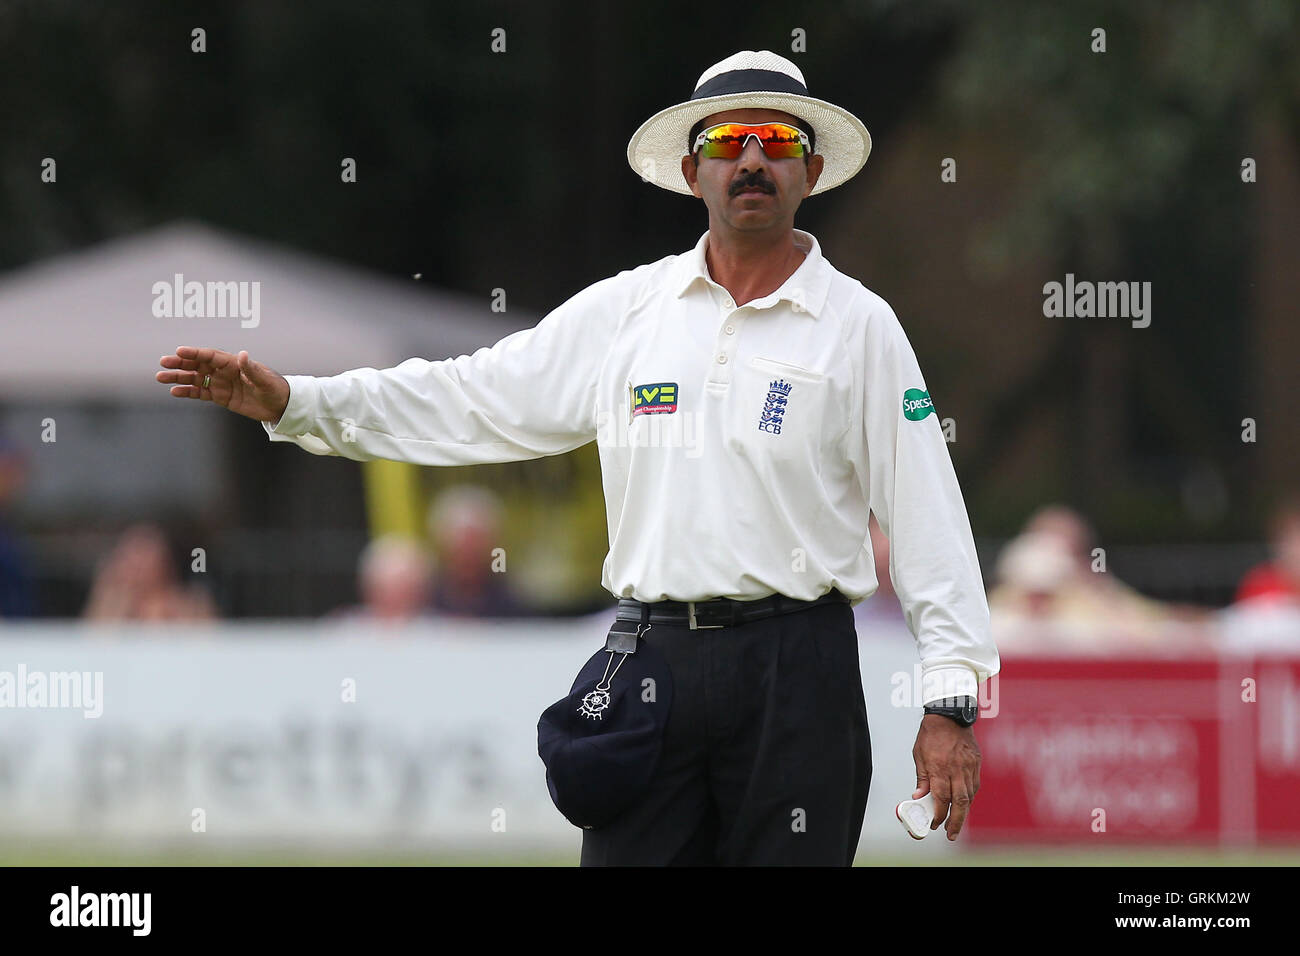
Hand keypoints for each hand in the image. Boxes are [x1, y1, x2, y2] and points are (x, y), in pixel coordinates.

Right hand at [157, 347, 289, 422]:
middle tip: (164, 363)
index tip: (179, 351)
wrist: (280, 405)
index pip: (210, 355)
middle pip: (198, 365)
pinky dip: (187, 392)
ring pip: (195, 379)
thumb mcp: (265, 379)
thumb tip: (242, 355)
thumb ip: (251, 368)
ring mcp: (220, 383)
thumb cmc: (275, 388)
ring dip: (178, 378)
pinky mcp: (220, 397)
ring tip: (161, 377)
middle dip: (180, 364)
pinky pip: (200, 393)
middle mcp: (224, 371)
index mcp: (233, 363)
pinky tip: (174, 391)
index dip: (195, 353)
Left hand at [911, 713, 980, 840]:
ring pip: (969, 795)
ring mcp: (968, 766)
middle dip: (955, 822)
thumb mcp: (919, 755)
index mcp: (939, 767)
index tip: (934, 824)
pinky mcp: (976, 763)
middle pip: (959, 802)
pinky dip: (969, 796)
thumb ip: (922, 778)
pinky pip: (974, 785)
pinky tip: (963, 802)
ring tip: (956, 821)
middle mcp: (956, 769)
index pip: (941, 798)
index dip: (939, 815)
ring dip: (963, 811)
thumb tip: (919, 796)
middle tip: (950, 834)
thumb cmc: (931, 734)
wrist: (949, 715)